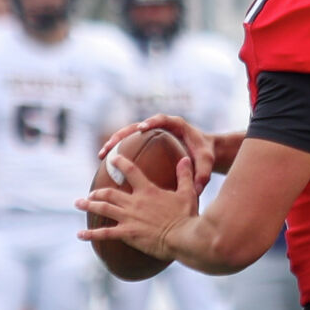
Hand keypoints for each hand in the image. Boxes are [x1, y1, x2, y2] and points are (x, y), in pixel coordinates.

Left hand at [76, 153, 197, 262]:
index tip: (112, 158)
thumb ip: (184, 175)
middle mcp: (134, 202)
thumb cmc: (186, 216)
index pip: (130, 171)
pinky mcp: (127, 234)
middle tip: (90, 193)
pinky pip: (105, 233)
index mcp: (147, 190)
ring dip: (89, 205)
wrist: (183, 237)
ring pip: (103, 208)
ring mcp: (128, 218)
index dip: (120, 162)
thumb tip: (185, 159)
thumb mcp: (188, 193)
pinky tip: (80, 235)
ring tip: (79, 203)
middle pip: (109, 192)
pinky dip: (91, 234)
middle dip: (97, 191)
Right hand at [98, 115, 215, 191]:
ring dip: (114, 144)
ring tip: (102, 156)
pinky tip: (106, 166)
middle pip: (137, 126)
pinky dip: (118, 154)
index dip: (151, 121)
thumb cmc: (205, 154)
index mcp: (176, 125)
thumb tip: (197, 190)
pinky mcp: (145, 143)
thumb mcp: (207, 162)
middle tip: (112, 145)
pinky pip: (129, 146)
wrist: (203, 151)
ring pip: (128, 135)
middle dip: (123, 134)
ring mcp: (151, 134)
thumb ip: (204, 173)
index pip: (162, 119)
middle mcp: (160, 126)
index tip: (141, 128)